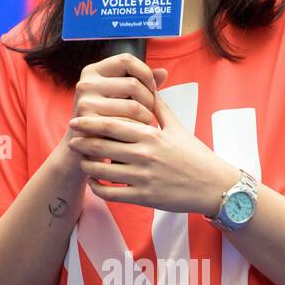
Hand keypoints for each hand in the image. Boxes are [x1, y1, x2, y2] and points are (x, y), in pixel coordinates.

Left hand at [67, 86, 238, 214]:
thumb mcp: (178, 128)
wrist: (213, 185)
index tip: (76, 119)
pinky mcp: (144, 198)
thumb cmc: (196, 155)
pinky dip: (98, 188)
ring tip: (82, 161)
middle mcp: (145, 155)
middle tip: (70, 140)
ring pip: (103, 171)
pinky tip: (95, 182)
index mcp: (151, 135)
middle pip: (102, 146)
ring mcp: (143, 178)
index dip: (90, 122)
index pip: (113, 125)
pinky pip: (112, 194)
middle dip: (83, 142)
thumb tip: (150, 87)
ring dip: (88, 166)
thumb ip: (160, 108)